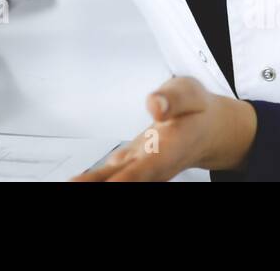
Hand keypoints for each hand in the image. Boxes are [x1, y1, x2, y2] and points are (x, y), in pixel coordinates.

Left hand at [71, 76, 256, 180]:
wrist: (208, 128)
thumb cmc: (196, 110)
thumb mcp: (189, 93)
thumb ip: (172, 99)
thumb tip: (155, 105)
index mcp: (168, 149)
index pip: (143, 169)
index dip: (127, 179)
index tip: (112, 184)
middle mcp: (152, 165)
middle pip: (124, 181)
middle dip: (102, 185)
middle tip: (76, 184)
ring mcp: (139, 167)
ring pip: (111, 179)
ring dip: (93, 182)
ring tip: (71, 182)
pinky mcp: (129, 164)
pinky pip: (107, 175)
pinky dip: (92, 179)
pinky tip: (75, 181)